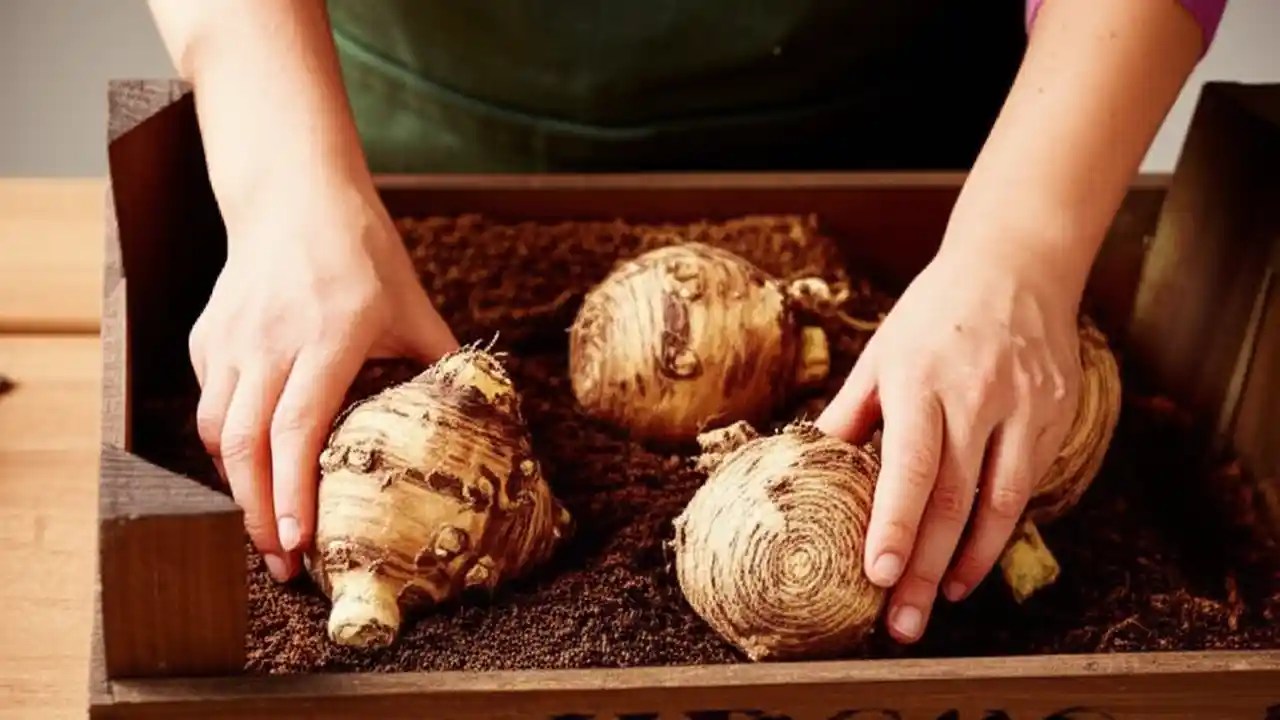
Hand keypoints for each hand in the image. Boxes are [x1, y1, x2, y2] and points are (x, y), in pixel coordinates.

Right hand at [190, 175, 457, 581]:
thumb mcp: (412, 304)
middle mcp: (270, 340)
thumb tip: (481, 415)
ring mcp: (230, 339)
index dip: (292, 493)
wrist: (293, 193)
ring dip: (237, 487)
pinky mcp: (206, 338)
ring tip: (265, 527)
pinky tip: (253, 469)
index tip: (298, 543)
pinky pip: (211, 405)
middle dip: (256, 514)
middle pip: (245, 444)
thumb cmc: (362, 251)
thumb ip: (442, 362)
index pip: (297, 428)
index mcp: (329, 334)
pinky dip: (228, 446)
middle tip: (279, 562)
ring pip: (217, 431)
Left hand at [815, 241, 1082, 642]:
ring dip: (969, 563)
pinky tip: (973, 561)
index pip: (910, 465)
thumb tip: (807, 462)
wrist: (1018, 265)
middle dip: (926, 570)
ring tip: (940, 603)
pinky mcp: (1056, 417)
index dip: (895, 524)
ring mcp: (1024, 408)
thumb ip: (850, 412)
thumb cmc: (935, 313)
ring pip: (999, 505)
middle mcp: (976, 397)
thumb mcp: (882, 352)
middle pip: (953, 500)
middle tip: (902, 624)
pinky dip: (998, 531)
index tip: (878, 574)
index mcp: (920, 379)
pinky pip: (1026, 487)